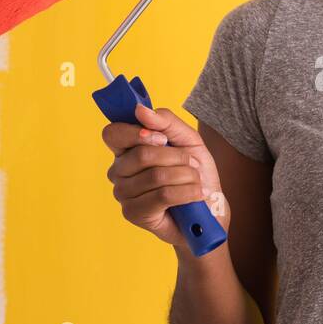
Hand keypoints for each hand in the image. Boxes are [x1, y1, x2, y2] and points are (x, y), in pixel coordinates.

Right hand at [102, 100, 228, 250]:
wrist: (209, 208)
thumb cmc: (195, 173)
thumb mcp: (188, 140)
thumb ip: (165, 121)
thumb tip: (140, 110)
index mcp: (126, 149)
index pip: (112, 133)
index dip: (136, 133)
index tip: (162, 138)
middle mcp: (118, 171)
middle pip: (142, 155)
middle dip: (177, 157)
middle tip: (191, 164)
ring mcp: (123, 194)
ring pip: (156, 176)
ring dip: (186, 176)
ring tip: (195, 181)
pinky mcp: (134, 214)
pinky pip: (162, 195)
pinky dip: (187, 192)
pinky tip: (195, 194)